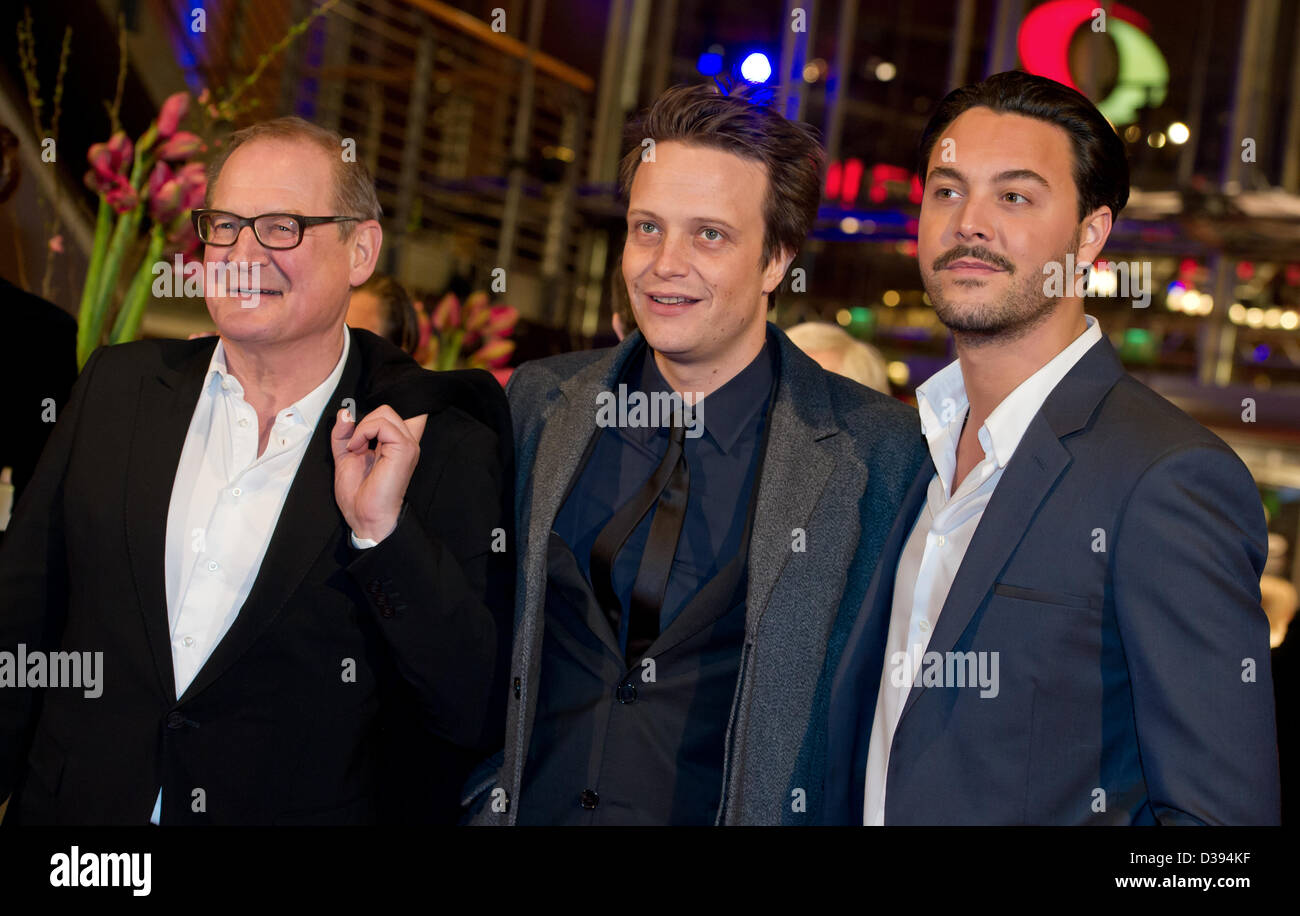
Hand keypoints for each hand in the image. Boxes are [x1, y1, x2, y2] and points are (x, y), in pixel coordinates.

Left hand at [331, 404, 428, 542]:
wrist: (365, 516)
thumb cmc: (359, 494)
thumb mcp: (345, 455)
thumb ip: (343, 433)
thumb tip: (345, 413)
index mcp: (395, 444)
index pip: (399, 415)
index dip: (376, 415)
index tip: (357, 431)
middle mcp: (405, 442)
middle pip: (386, 410)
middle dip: (363, 422)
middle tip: (354, 446)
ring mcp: (407, 445)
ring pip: (385, 413)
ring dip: (362, 427)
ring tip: (356, 448)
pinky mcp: (404, 449)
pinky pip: (383, 424)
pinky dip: (364, 431)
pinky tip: (358, 448)